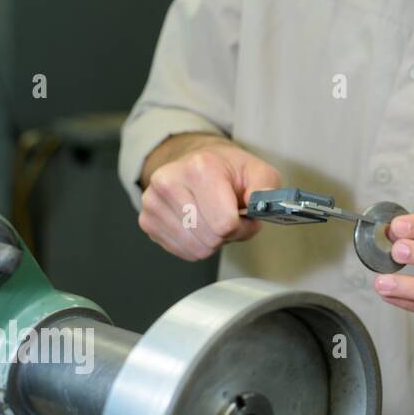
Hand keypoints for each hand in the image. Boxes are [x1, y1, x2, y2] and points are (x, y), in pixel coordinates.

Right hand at [137, 134, 281, 260]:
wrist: (197, 162)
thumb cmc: (229, 170)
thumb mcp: (259, 172)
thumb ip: (266, 190)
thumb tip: (259, 208)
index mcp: (199, 167)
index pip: (225, 223)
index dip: (243, 226)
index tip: (245, 215)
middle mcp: (169, 182)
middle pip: (210, 239)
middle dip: (227, 234)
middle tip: (230, 216)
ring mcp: (153, 203)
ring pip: (195, 249)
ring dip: (212, 241)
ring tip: (214, 218)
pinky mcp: (147, 221)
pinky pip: (182, 252)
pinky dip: (196, 245)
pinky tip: (199, 225)